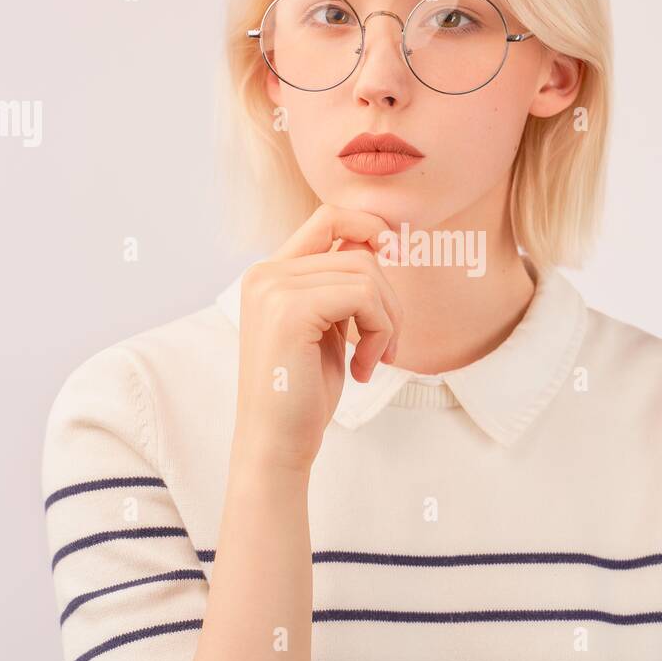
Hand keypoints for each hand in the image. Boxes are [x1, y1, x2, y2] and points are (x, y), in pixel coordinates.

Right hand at [230, 204, 404, 474]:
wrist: (276, 443)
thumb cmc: (303, 392)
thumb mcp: (327, 327)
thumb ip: (340, 286)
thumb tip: (378, 243)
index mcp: (269, 274)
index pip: (328, 218)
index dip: (370, 227)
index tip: (396, 257)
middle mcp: (265, 273)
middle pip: (358, 251)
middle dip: (389, 299)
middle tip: (387, 347)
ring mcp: (273, 288)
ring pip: (366, 272)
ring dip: (386, 320)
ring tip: (373, 359)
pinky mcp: (290, 309)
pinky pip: (364, 296)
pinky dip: (380, 332)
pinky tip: (364, 367)